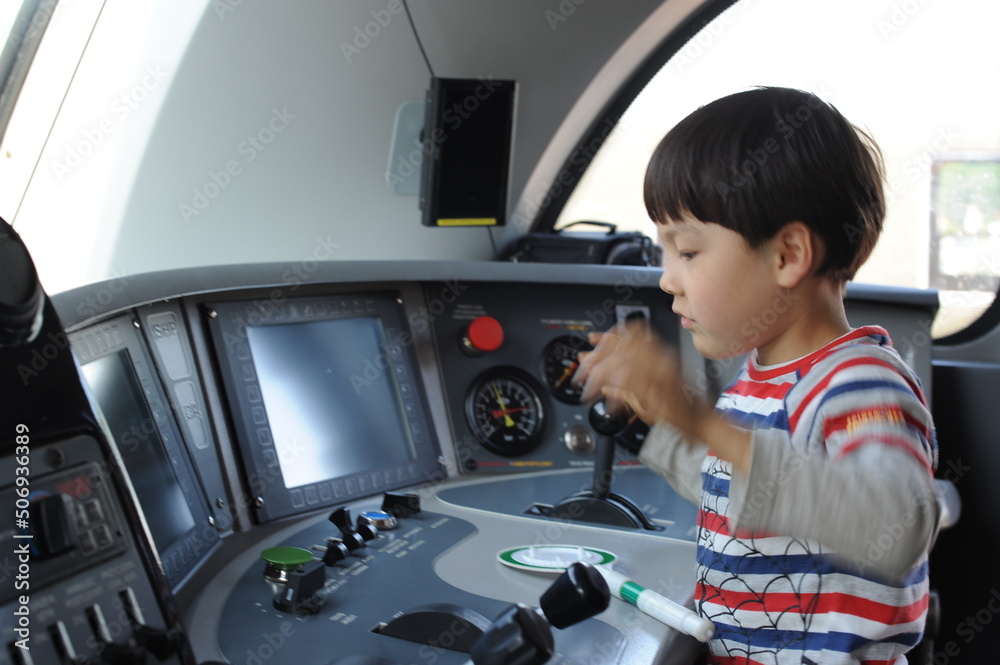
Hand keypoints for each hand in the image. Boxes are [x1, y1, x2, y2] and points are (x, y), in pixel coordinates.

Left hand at [573, 320, 750, 471]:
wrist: (698, 421)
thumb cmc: (676, 409)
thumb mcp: (646, 394)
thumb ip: (624, 387)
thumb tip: (602, 384)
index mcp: (660, 357)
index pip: (633, 336)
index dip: (609, 336)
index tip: (591, 337)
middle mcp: (661, 361)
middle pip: (623, 347)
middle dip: (598, 354)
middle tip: (582, 364)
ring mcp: (661, 375)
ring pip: (623, 363)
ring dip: (601, 373)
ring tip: (587, 384)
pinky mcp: (660, 390)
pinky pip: (632, 383)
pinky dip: (614, 389)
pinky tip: (604, 392)